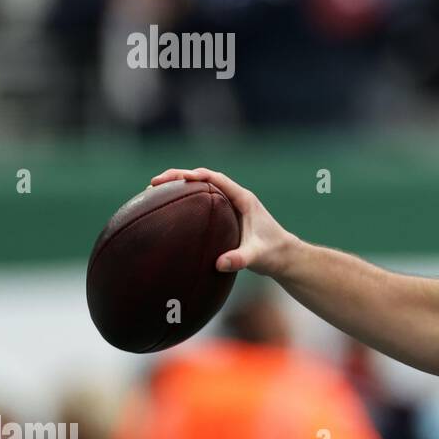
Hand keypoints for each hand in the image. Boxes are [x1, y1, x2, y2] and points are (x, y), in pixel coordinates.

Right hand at [149, 167, 298, 277]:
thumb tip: (220, 263)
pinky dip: (185, 202)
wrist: (284, 258)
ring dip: (179, 188)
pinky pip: (202, 204)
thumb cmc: (274, 254)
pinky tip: (167, 212)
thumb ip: (240, 259)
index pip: (216, 180)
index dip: (194, 175)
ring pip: (201, 190)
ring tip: (153, 192)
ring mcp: (230, 206)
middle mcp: (236, 198)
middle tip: (154, 183)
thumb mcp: (257, 257)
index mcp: (244, 199)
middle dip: (179, 177)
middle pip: (204, 180)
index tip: (173, 178)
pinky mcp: (225, 217)